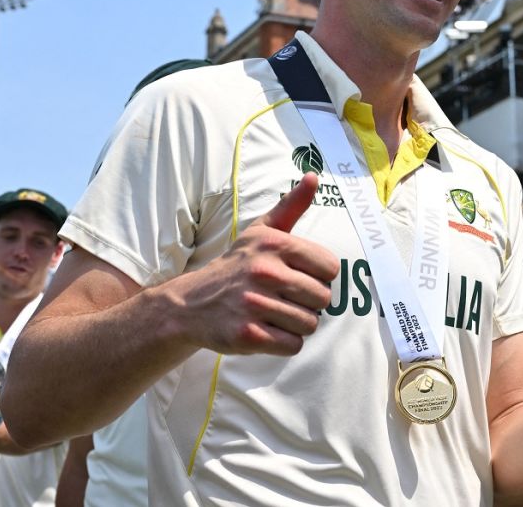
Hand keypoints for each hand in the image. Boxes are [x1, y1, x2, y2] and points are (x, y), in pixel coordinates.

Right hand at [167, 173, 339, 355]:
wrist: (192, 303)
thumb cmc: (237, 265)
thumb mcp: (261, 231)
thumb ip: (291, 206)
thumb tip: (315, 176)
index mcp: (275, 244)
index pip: (331, 268)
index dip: (318, 276)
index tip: (297, 276)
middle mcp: (265, 272)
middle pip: (323, 299)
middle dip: (308, 302)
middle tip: (284, 298)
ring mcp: (255, 304)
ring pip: (310, 324)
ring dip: (297, 324)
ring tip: (274, 313)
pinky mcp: (247, 335)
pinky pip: (293, 345)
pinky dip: (285, 342)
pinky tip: (267, 330)